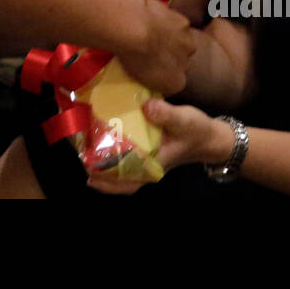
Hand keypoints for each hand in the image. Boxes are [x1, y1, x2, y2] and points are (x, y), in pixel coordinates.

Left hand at [86, 100, 229, 194]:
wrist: (210, 136)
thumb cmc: (196, 131)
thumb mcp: (184, 120)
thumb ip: (166, 114)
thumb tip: (146, 107)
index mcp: (152, 165)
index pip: (125, 182)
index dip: (106, 182)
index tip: (88, 174)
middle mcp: (145, 165)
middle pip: (116, 177)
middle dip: (96, 168)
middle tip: (78, 152)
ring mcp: (144, 158)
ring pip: (118, 166)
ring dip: (100, 158)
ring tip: (82, 145)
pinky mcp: (144, 147)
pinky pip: (123, 153)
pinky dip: (110, 147)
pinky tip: (99, 134)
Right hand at [116, 0, 197, 96]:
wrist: (132, 31)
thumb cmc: (136, 10)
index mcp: (181, 24)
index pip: (179, 33)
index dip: (166, 36)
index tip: (154, 37)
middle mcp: (188, 44)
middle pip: (182, 51)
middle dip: (170, 53)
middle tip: (150, 54)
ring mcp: (183, 64)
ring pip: (178, 69)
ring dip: (167, 69)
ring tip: (148, 69)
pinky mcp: (175, 81)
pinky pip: (171, 85)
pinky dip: (163, 84)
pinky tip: (150, 81)